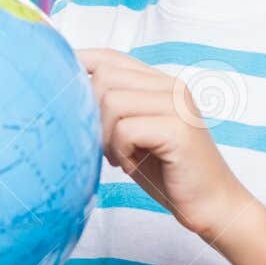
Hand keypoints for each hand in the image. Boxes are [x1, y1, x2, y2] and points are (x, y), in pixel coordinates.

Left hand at [78, 48, 254, 241]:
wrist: (212, 207)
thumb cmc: (167, 172)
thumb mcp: (132, 134)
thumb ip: (110, 108)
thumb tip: (64, 90)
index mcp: (159, 82)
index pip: (109, 57)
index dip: (78, 63)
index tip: (54, 81)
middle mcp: (171, 86)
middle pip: (104, 77)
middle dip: (92, 113)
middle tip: (106, 146)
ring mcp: (178, 104)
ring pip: (111, 102)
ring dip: (106, 136)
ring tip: (121, 156)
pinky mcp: (179, 128)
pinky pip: (125, 129)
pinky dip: (120, 150)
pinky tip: (132, 164)